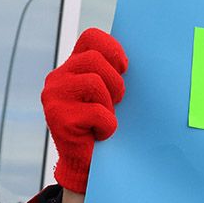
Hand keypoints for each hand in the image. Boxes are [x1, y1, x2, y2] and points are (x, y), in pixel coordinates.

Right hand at [42, 28, 127, 193]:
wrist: (88, 165)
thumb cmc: (104, 126)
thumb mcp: (111, 96)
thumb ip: (115, 74)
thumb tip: (149, 57)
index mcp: (73, 67)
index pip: (92, 37)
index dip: (113, 49)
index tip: (124, 69)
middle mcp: (58, 78)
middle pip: (95, 60)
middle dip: (115, 82)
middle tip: (117, 102)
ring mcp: (54, 97)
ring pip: (94, 83)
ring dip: (109, 104)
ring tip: (106, 118)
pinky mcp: (58, 118)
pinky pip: (96, 112)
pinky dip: (107, 125)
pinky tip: (100, 133)